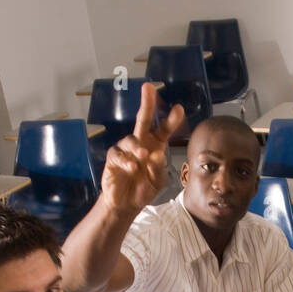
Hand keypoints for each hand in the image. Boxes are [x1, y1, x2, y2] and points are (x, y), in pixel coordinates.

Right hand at [100, 81, 185, 217]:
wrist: (125, 204)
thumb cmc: (143, 189)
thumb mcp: (158, 181)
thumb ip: (159, 168)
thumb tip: (156, 154)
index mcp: (155, 147)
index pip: (163, 130)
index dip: (171, 119)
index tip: (179, 108)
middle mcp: (140, 143)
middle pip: (143, 119)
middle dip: (147, 103)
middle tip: (148, 87)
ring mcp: (126, 149)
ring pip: (131, 140)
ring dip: (138, 147)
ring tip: (143, 157)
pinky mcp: (113, 159)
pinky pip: (119, 154)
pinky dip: (126, 160)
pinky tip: (133, 167)